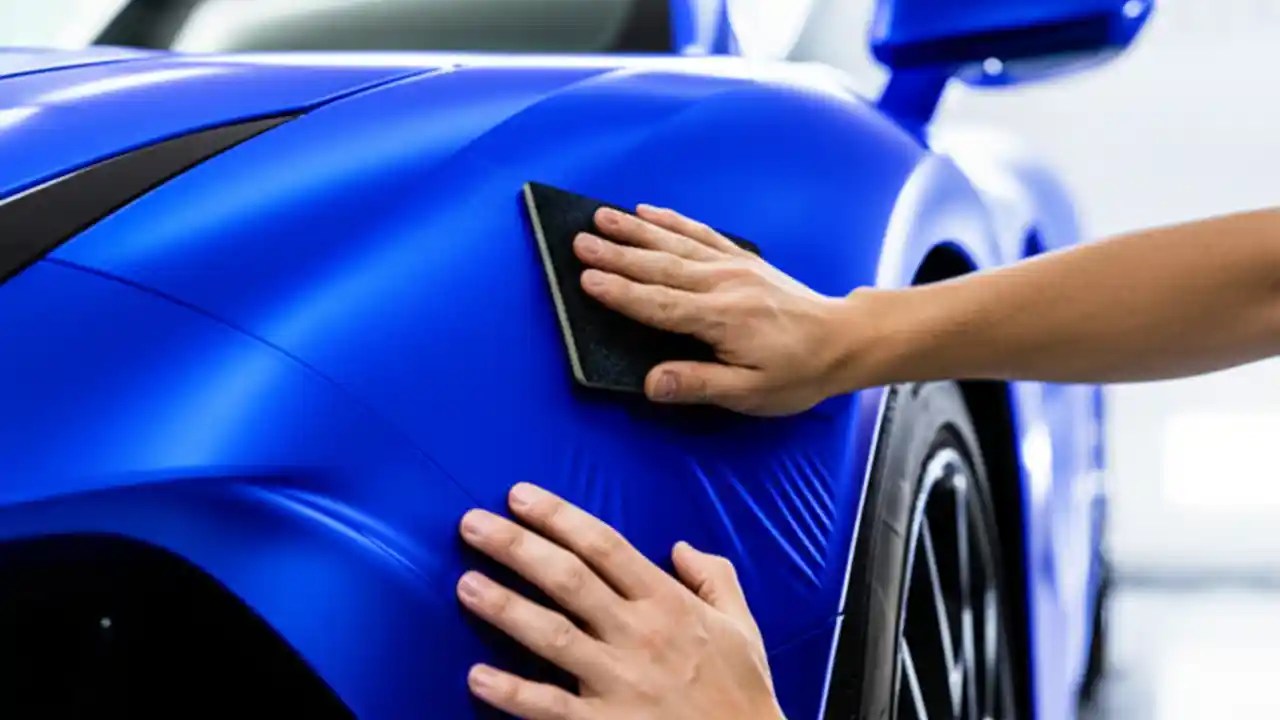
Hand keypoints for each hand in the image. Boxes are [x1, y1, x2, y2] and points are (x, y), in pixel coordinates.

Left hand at [457, 483, 784, 719]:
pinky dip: (512, 691)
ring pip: (552, 634)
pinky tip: (477, 676)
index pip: (604, 545)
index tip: (517, 495)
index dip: (558, 516)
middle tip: (470, 523)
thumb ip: (714, 578)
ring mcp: (619, 681)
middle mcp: (639, 634)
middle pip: (568, 579)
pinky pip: (550, 706)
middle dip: (516, 546)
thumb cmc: (743, 691)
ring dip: (505, 607)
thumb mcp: (741, 625)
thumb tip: (681, 545)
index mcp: (668, 603)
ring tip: (465, 584)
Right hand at [575, 205, 855, 415]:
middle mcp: (722, 284)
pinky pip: (700, 233)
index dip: (620, 293)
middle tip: (578, 242)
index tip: (585, 279)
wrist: (843, 339)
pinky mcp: (741, 259)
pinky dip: (672, 220)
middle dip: (616, 254)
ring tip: (601, 217)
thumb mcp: (751, 393)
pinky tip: (648, 210)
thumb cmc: (798, 373)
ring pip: (674, 242)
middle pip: (659, 266)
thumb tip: (651, 382)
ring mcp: (732, 266)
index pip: (659, 304)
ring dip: (635, 230)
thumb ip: (698, 385)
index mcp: (720, 319)